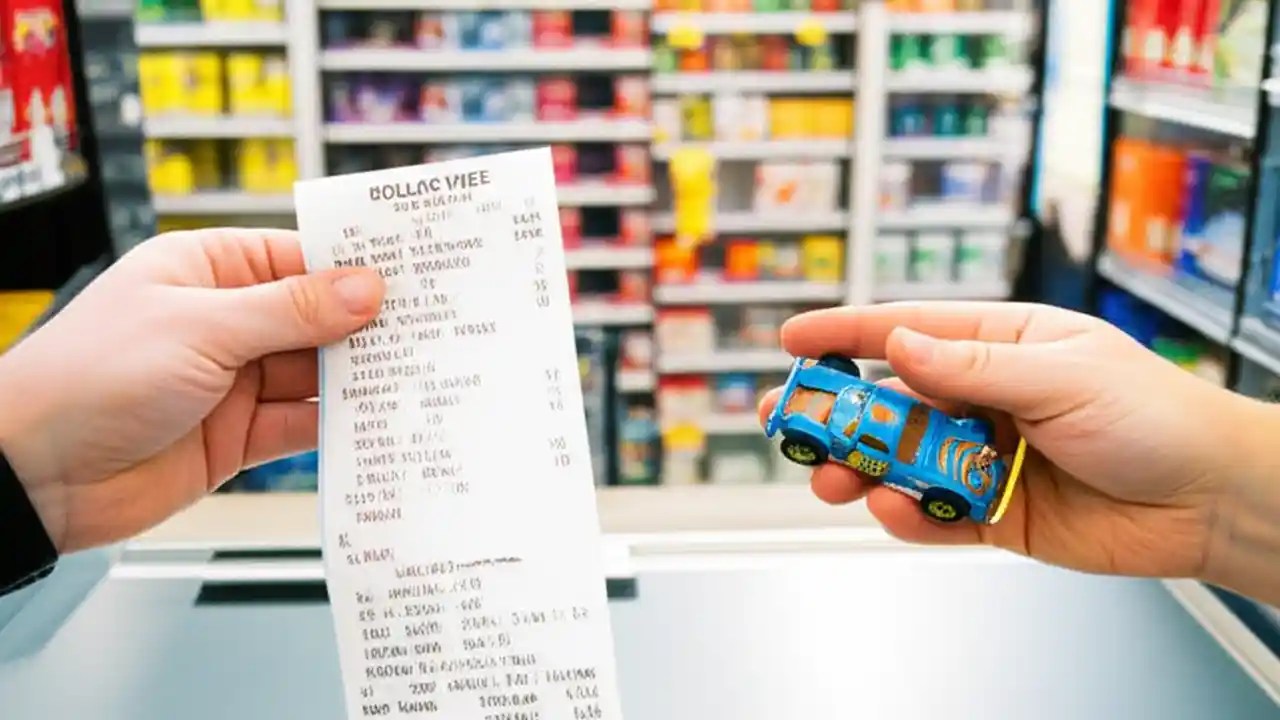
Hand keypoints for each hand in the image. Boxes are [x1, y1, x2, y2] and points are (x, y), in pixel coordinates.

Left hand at [0, 229, 384, 552]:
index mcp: (206, 271)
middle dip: (366, 327)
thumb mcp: (200, 329)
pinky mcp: (237, 437)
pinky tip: (375, 424)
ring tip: (416, 377)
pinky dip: (337, 428)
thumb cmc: (92, 376)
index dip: (355, 267)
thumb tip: (365, 289)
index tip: (412, 274)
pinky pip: (300, 426)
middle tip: (430, 329)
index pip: (298, 259)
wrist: (32, 476)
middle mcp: (224, 322)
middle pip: (315, 318)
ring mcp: (232, 382)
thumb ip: (291, 312)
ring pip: (314, 375)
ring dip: (358, 380)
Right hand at [760, 302, 1275, 586]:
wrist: (1211, 500)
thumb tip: (897, 349)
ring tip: (832, 480)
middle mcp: (982, 400)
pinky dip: (908, 516)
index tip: (792, 339)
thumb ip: (972, 369)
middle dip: (836, 414)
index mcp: (999, 346)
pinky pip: (934, 513)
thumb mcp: (1060, 376)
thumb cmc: (1155, 415)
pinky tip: (895, 510)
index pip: (907, 333)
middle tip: (790, 424)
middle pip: (889, 404)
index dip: (846, 333)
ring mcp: (984, 458)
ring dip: (860, 470)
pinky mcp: (994, 512)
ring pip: (901, 462)